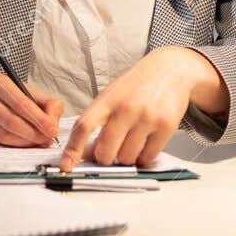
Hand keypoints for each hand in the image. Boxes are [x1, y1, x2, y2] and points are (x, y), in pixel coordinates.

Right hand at [0, 73, 63, 147]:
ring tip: (38, 142)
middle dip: (33, 133)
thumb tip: (53, 125)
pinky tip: (26, 143)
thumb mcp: (29, 92)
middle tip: (47, 139)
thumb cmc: (11, 96)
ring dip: (25, 142)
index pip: (20, 103)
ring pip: (4, 135)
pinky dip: (16, 146)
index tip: (52, 130)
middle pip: (10, 121)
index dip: (39, 119)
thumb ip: (48, 105)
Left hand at [60, 47, 224, 170]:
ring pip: (126, 158)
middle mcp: (126, 108)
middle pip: (105, 150)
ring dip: (125, 157)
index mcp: (107, 100)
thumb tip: (86, 153)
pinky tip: (144, 144)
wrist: (170, 69)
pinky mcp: (166, 126)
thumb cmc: (137, 85)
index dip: (72, 149)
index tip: (66, 166)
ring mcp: (146, 117)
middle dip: (104, 158)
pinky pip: (148, 157)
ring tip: (130, 142)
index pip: (84, 126)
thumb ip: (98, 121)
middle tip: (109, 151)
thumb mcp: (112, 96)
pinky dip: (143, 157)